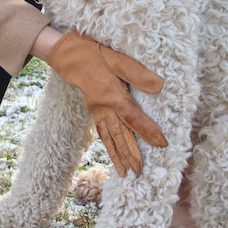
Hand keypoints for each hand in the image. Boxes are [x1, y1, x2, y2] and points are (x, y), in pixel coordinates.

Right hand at [44, 30, 166, 175]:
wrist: (65, 54)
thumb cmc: (92, 53)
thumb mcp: (116, 58)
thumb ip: (137, 73)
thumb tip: (160, 86)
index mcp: (112, 96)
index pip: (134, 118)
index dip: (148, 131)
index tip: (162, 144)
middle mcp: (104, 108)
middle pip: (120, 135)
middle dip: (130, 154)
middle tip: (140, 171)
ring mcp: (97, 110)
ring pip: (109, 137)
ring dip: (117, 155)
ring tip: (124, 173)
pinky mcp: (93, 109)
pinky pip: (102, 131)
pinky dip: (108, 145)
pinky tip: (112, 153)